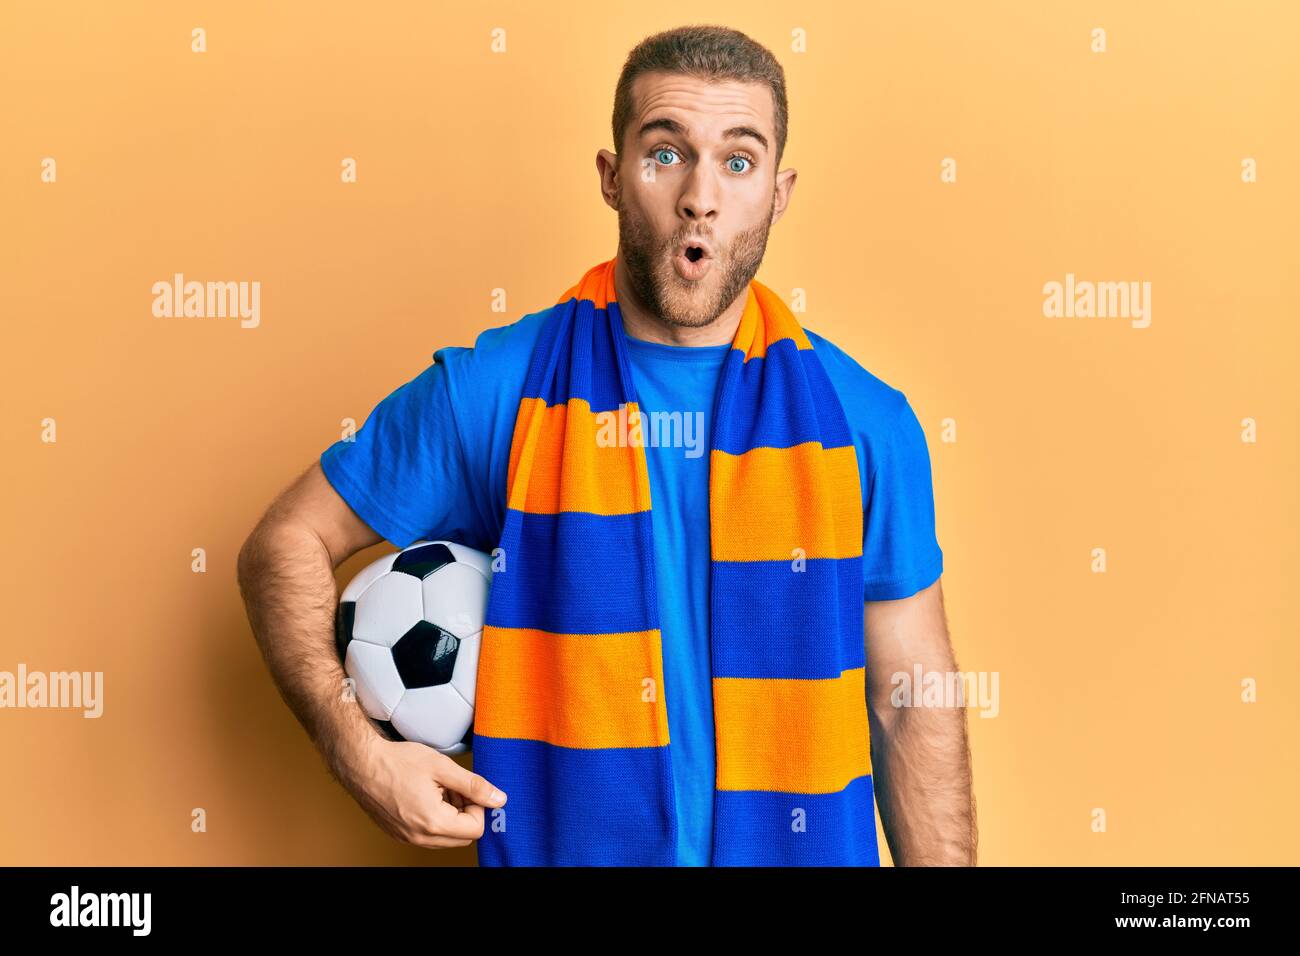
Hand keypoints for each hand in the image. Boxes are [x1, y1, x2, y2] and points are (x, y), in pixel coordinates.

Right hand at [335, 734, 506, 847]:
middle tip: (455, 788)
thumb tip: (499, 799)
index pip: (476, 829)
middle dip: (466, 813)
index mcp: (434, 822)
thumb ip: (474, 785)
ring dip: (451, 816)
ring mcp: (407, 838)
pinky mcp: (398, 834)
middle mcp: (420, 837)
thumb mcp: (443, 767)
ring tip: (439, 789)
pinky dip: (434, 819)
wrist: (361, 763)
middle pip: (463, 837)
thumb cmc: (398, 762)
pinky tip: (426, 796)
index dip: (479, 806)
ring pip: (445, 837)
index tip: (468, 788)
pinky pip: (427, 835)